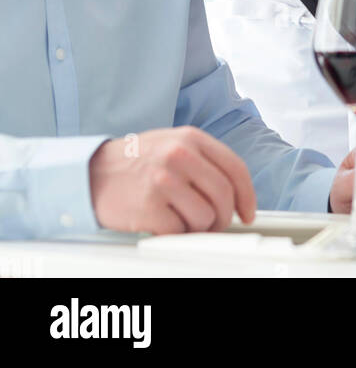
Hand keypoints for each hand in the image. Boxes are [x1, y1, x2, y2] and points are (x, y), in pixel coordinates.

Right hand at [89, 127, 256, 234]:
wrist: (91, 174)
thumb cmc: (135, 162)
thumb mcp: (172, 145)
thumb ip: (203, 162)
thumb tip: (234, 194)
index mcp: (191, 138)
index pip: (235, 168)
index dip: (247, 195)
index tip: (247, 213)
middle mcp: (179, 155)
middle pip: (223, 195)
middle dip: (223, 218)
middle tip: (213, 225)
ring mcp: (164, 180)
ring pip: (204, 217)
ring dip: (196, 227)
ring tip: (178, 219)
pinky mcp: (149, 206)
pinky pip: (179, 232)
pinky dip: (174, 234)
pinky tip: (160, 222)